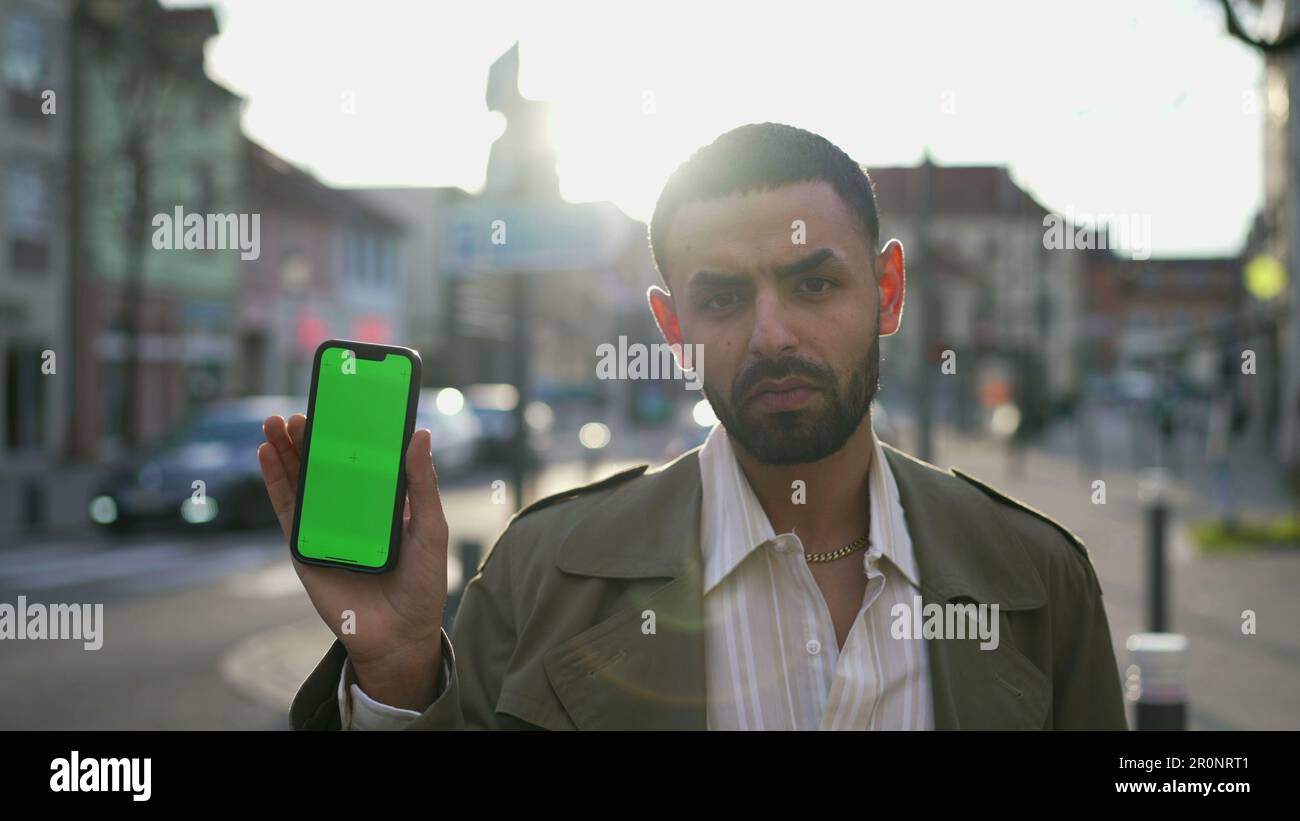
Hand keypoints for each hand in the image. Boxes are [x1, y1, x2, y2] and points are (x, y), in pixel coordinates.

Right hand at [258, 414, 447, 710]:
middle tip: (301, 410)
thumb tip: (419, 434)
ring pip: (301, 479)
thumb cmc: (423, 581)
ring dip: (286, 450)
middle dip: (311, 437)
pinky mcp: (304, 546)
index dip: (349, 432)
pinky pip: (286, 507)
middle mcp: (352, 508)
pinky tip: (267, 454)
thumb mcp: (430, 526)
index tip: (340, 402)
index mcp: (384, 500)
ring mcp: (325, 525)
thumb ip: (422, 483)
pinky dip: (275, 480)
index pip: (362, 459)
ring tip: (275, 423)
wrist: (400, 634)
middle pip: (325, 465)